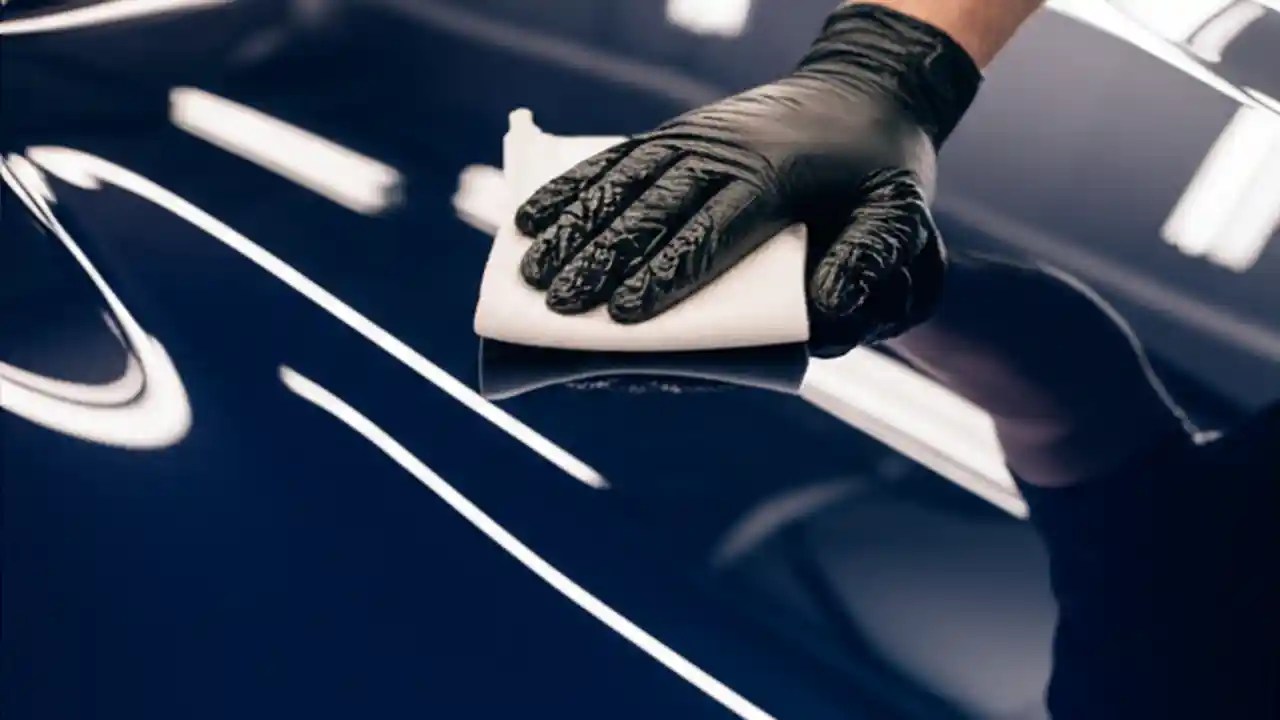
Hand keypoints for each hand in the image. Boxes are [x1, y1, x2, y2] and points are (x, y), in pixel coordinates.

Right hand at [514, 4, 979, 356]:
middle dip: (604, 259)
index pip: (711, 232)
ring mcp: (695, 138)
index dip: (668, 274)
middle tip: (559, 303)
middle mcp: (724, 152)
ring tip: (528, 268)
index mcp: (775, 177)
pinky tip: (532, 213)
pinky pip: (617, 159)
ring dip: (574, 227)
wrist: (868, 86)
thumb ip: (868, 261)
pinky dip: (574, 187)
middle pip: (654, 211)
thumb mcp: (899, 212)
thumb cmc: (880, 167)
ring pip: (623, 183)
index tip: (625, 314)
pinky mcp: (678, 134)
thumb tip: (828, 311)